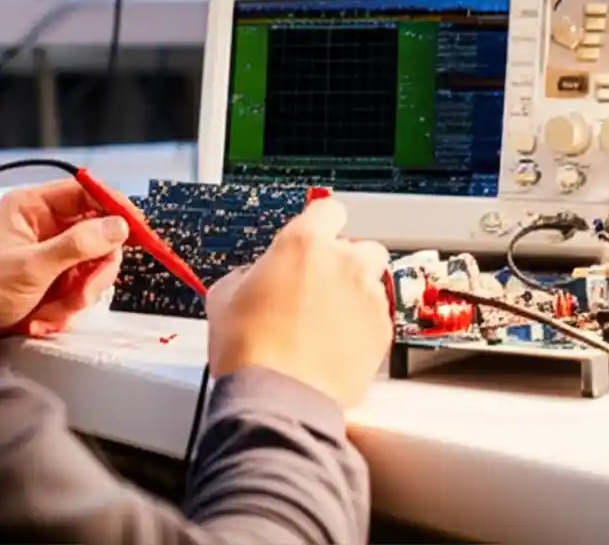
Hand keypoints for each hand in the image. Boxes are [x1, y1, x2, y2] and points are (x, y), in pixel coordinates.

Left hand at [0, 178, 129, 342]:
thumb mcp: (32, 266)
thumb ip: (77, 245)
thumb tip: (118, 227)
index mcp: (33, 206)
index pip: (86, 192)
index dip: (115, 207)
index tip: (136, 227)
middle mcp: (45, 223)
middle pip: (98, 232)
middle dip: (95, 267)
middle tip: (86, 290)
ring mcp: (52, 250)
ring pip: (93, 263)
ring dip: (82, 291)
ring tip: (58, 309)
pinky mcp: (54, 274)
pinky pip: (82, 283)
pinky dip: (70, 303)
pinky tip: (48, 315)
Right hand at [205, 199, 391, 407]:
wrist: (278, 398)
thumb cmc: (250, 351)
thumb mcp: (225, 296)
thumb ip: (250, 273)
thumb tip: (257, 276)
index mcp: (304, 244)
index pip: (328, 209)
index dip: (321, 223)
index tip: (317, 236)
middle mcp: (344, 263)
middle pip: (360, 247)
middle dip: (344, 263)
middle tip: (319, 288)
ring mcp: (368, 297)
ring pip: (372, 283)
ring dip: (354, 295)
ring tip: (326, 324)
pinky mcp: (382, 331)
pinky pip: (377, 318)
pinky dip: (362, 327)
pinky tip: (336, 347)